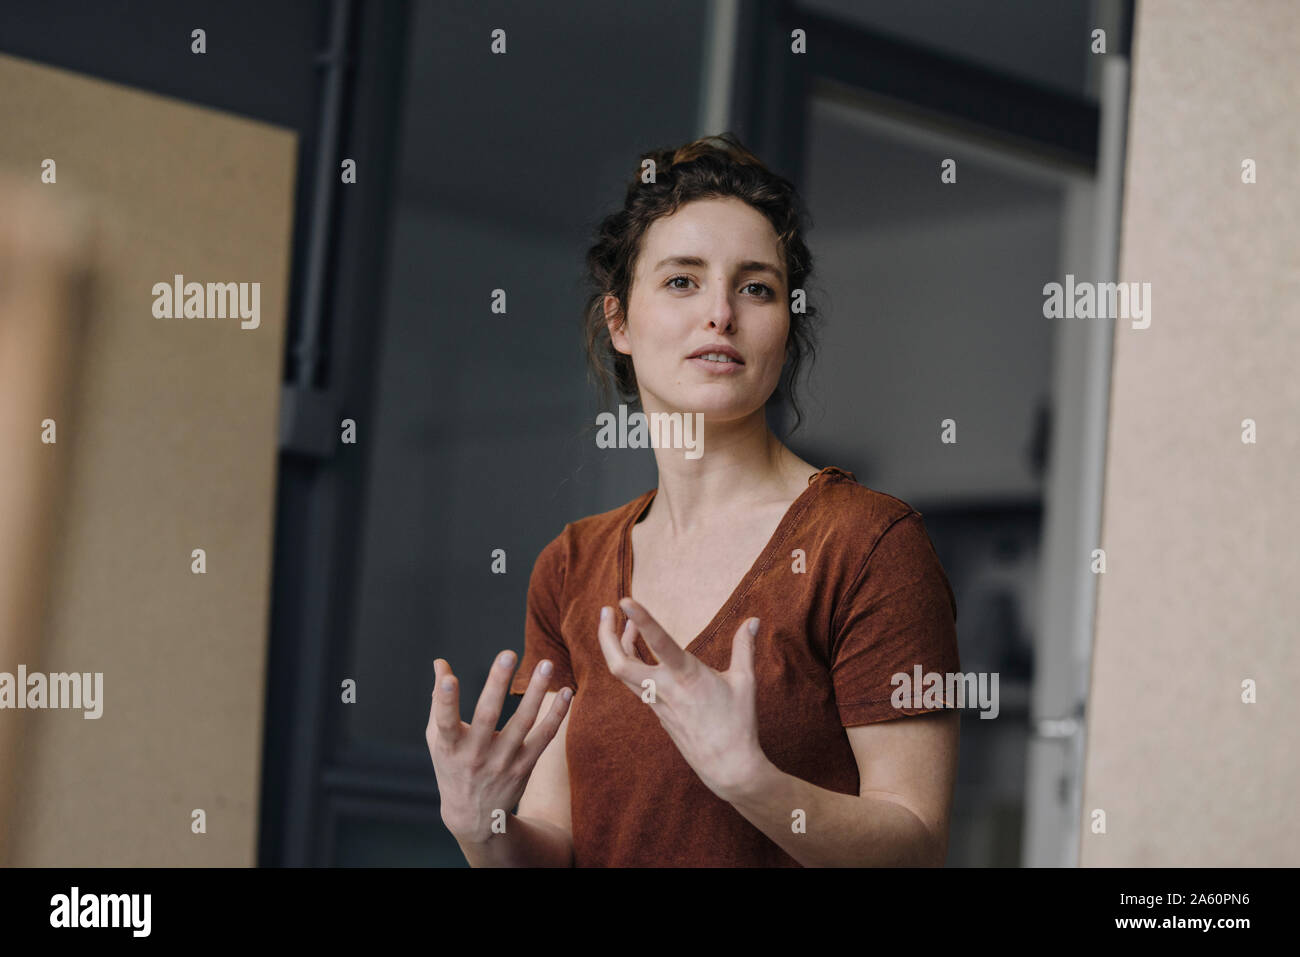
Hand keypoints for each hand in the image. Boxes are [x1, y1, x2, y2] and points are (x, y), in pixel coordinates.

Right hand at [425, 651, 571, 842]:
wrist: (475, 817)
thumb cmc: (452, 767)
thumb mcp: (436, 739)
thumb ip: (438, 700)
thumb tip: (440, 662)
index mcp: (450, 747)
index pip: (446, 722)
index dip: (446, 701)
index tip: (449, 678)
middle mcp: (476, 755)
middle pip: (488, 717)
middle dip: (496, 684)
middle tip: (508, 654)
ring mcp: (503, 762)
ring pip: (523, 723)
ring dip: (536, 693)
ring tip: (546, 664)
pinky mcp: (525, 767)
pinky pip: (545, 737)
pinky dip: (557, 715)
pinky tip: (566, 692)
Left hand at [596, 598, 767, 801]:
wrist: (727, 766)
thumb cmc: (738, 723)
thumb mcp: (744, 681)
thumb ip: (744, 647)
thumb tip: (753, 620)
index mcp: (687, 677)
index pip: (659, 643)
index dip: (641, 620)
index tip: (625, 600)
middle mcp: (665, 689)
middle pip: (619, 664)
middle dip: (606, 636)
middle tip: (606, 610)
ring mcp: (656, 702)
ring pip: (623, 673)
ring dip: (617, 646)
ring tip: (621, 624)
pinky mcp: (656, 712)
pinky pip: (634, 683)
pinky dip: (631, 662)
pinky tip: (637, 651)